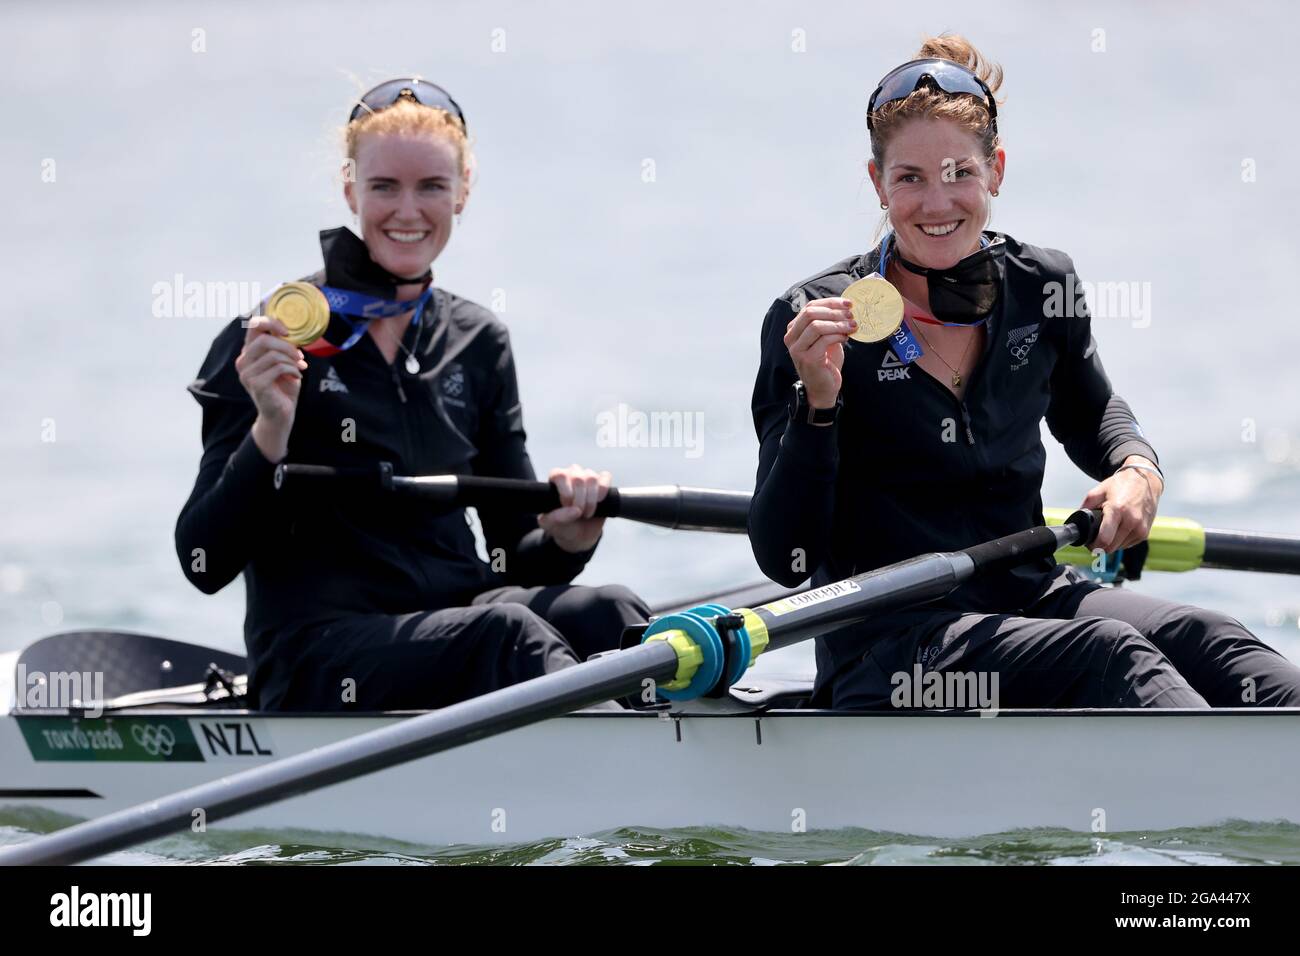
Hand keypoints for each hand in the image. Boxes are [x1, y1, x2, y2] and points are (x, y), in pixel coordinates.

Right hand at [235, 315, 307, 462]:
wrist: (281, 414)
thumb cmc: (283, 387)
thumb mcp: (284, 363)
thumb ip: (283, 347)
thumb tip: (290, 330)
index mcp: (249, 352)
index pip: (253, 326)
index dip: (270, 321)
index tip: (287, 330)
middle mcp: (243, 361)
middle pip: (264, 339)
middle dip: (287, 346)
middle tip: (299, 356)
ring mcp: (247, 373)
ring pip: (273, 354)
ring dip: (292, 359)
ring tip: (299, 367)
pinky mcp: (256, 384)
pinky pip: (278, 367)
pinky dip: (292, 370)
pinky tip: (297, 376)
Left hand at [538, 465, 610, 553]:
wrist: (579, 534)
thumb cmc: (562, 525)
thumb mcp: (551, 525)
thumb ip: (556, 518)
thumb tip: (575, 510)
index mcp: (555, 479)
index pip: (560, 475)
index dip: (566, 492)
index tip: (567, 506)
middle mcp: (571, 473)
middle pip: (578, 478)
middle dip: (580, 500)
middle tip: (578, 513)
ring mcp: (588, 476)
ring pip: (592, 478)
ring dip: (591, 499)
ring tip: (587, 513)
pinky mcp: (603, 481)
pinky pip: (606, 478)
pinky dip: (603, 490)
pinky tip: (599, 501)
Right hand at [783, 297, 854, 407]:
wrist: (823, 388)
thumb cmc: (826, 362)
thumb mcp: (826, 338)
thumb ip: (829, 323)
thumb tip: (845, 307)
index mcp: (794, 328)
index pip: (810, 306)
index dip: (830, 302)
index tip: (849, 304)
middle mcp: (791, 337)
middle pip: (811, 313)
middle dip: (834, 312)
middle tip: (851, 316)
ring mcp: (797, 349)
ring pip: (816, 326)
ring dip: (838, 324)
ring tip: (852, 327)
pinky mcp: (807, 359)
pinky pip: (824, 340)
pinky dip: (838, 336)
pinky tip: (846, 338)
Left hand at [1080, 457, 1163, 552]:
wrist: (1145, 480)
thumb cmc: (1121, 485)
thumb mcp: (1098, 491)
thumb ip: (1085, 507)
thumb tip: (1077, 523)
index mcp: (1117, 510)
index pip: (1104, 540)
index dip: (1093, 546)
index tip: (1088, 544)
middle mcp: (1131, 521)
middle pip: (1110, 548)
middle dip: (1100, 546)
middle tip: (1095, 539)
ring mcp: (1140, 528)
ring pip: (1119, 548)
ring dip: (1111, 543)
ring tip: (1108, 531)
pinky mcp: (1145, 533)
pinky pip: (1128, 544)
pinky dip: (1120, 541)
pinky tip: (1118, 530)